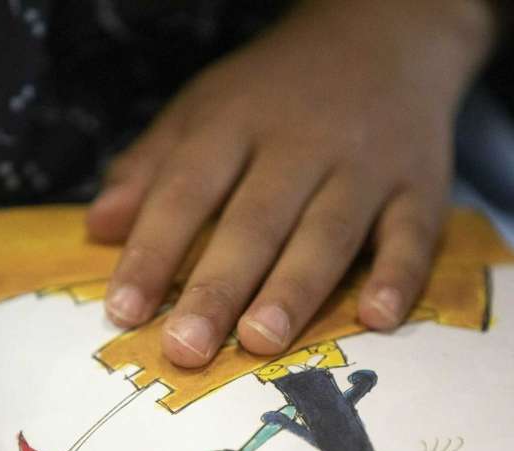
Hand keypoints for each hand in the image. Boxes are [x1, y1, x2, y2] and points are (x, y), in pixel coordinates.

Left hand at [87, 0, 496, 366]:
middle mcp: (298, 144)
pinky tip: (375, 319)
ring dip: (294, 289)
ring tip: (260, 341)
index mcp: (232, 124)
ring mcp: (364, 163)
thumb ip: (148, 168)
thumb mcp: (199, 111)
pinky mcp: (421, 183)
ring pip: (328, 231)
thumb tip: (98, 228)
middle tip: (186, 346)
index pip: (184, 192)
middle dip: (217, 287)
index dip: (152, 252)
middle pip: (253, 221)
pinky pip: (414, 232)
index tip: (124, 311)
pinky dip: (398, 275)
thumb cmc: (270, 91)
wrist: (380, 34)